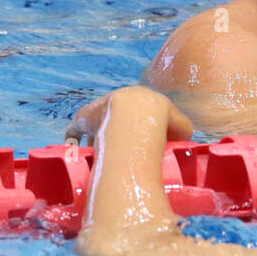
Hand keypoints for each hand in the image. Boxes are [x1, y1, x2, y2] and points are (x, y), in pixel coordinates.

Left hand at [65, 86, 193, 145]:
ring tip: (104, 157)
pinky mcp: (84, 118)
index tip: (148, 147)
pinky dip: (75, 140)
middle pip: (117, 119)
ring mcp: (100, 108)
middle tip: (126, 154)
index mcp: (141, 98)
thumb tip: (179, 141)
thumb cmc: (161, 121)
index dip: (146, 130)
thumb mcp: (181, 126)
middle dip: (120, 134)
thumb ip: (181, 131)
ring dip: (99, 139)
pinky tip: (77, 151)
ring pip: (98, 125)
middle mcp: (119, 100)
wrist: (138, 115)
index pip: (142, 113)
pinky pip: (75, 130)